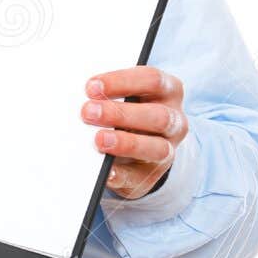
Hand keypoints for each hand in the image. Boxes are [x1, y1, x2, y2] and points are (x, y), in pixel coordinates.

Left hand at [81, 67, 187, 199]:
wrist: (141, 149)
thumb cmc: (130, 112)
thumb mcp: (126, 97)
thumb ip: (109, 95)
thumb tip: (83, 97)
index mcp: (168, 91)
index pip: (152, 80)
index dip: (122, 82)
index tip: (91, 87)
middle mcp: (174, 120)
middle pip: (157, 115)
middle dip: (120, 113)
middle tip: (88, 112)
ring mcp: (168, 149)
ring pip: (157, 148)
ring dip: (126, 144)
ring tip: (99, 140)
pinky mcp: (153, 175)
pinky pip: (140, 178)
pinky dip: (121, 174)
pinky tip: (105, 171)